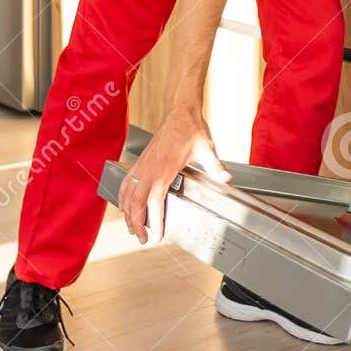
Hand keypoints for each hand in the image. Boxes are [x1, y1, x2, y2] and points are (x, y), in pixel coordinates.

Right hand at [116, 105, 230, 244]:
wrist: (180, 111)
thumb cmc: (192, 129)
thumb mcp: (207, 149)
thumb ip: (216, 167)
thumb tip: (227, 180)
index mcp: (164, 168)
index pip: (155, 201)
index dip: (153, 221)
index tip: (155, 236)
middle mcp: (149, 168)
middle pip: (135, 202)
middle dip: (137, 223)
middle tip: (143, 239)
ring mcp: (142, 165)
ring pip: (127, 194)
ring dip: (127, 213)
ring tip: (132, 229)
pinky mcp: (140, 161)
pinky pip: (126, 182)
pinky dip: (122, 196)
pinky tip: (124, 204)